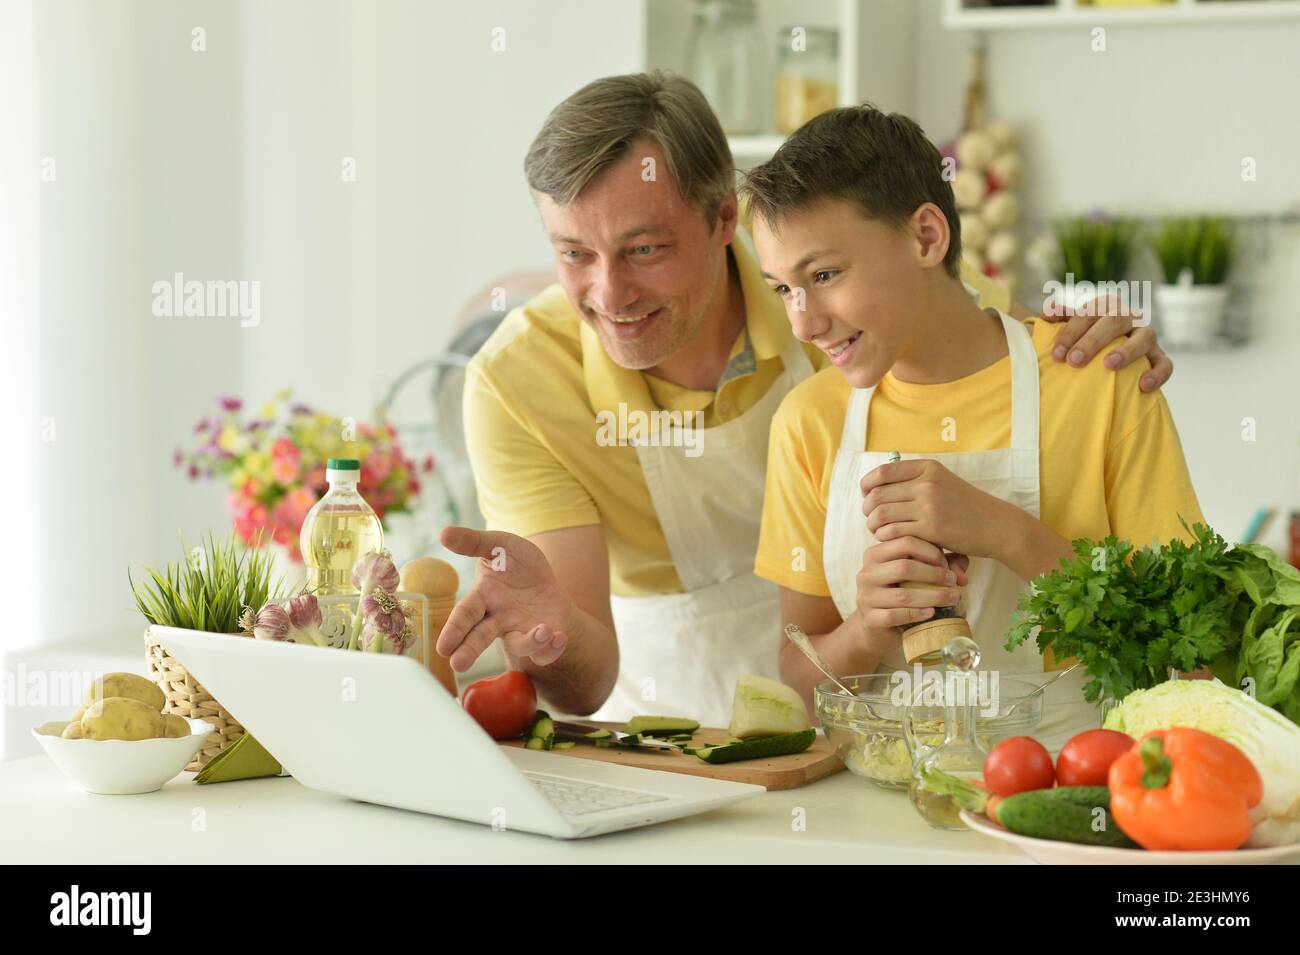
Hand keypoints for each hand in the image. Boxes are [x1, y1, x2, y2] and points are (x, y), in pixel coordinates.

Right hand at [436, 526, 570, 672]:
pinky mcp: (542, 636)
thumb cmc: (514, 561)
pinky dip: (551, 649)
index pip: (465, 614)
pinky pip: (544, 652)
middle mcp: (497, 619)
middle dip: (469, 651)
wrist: (544, 577)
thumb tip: (444, 532)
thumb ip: (473, 541)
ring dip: (528, 643)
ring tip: (542, 631)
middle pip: (480, 638)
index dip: (454, 630)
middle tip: (458, 665)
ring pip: (518, 645)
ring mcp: (519, 630)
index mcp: (483, 597)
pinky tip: (558, 636)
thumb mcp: (498, 544)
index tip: (442, 648)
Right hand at [855, 536, 969, 650]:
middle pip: (904, 567)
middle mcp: (866, 573)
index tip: (946, 563)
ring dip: (933, 596)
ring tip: (953, 599)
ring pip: (902, 595)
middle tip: (953, 581)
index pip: (904, 543)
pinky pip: (895, 616)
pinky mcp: (870, 619)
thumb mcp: (915, 575)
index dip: (930, 551)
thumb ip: (938, 564)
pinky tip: (932, 613)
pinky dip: (917, 614)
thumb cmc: (900, 592)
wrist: (876, 625)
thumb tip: (963, 568)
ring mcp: (865, 596)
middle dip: (934, 574)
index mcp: (875, 554)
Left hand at [861, 458, 1010, 561]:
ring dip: (874, 526)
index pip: (882, 472)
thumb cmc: (965, 507)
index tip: (866, 496)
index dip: (867, 485)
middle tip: (871, 520)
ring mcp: (929, 505)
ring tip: (880, 531)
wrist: (997, 526)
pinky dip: (886, 537)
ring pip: (881, 514)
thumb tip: (876, 486)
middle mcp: (927, 483)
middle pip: (877, 495)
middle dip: (867, 510)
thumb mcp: (943, 482)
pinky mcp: (932, 528)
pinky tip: (892, 540)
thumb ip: (915, 480)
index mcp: (928, 468)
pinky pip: (893, 532)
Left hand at [1038, 294, 1171, 391]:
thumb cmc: (1081, 340)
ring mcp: (1146, 336)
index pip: (1088, 314)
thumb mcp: (1069, 326)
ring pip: (1145, 336)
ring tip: (1109, 364)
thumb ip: (1058, 318)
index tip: (1056, 354)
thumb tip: (1047, 312)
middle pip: (1115, 320)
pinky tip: (1142, 386)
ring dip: (1127, 350)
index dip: (1071, 332)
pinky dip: (1157, 373)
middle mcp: (1128, 317)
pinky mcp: (1158, 356)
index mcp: (1104, 307)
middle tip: (1074, 360)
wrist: (1107, 352)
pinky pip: (1165, 363)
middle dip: (1092, 340)